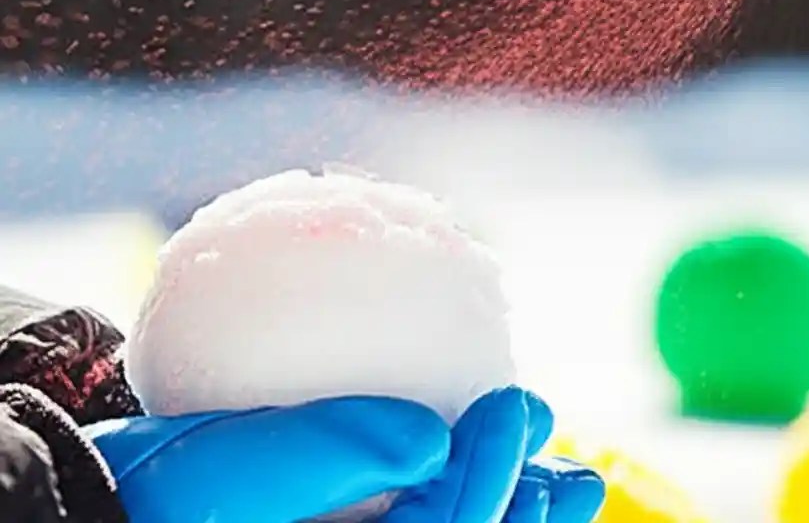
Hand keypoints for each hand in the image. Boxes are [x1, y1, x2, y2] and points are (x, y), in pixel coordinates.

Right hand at [85, 387, 603, 522]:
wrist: (127, 509)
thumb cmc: (157, 488)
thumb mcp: (221, 466)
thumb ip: (319, 451)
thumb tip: (429, 439)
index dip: (479, 483)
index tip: (506, 406)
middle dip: (517, 506)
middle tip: (552, 442)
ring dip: (523, 514)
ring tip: (571, 474)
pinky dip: (493, 505)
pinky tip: (543, 483)